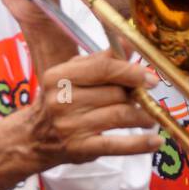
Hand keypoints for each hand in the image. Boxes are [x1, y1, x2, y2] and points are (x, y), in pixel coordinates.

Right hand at [13, 51, 161, 169]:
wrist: (33, 138)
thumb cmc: (59, 100)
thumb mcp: (71, 75)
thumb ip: (101, 60)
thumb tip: (130, 41)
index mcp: (60, 76)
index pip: (103, 69)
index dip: (131, 71)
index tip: (150, 77)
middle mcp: (62, 100)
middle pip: (115, 93)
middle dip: (137, 95)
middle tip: (147, 98)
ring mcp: (70, 125)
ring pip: (119, 116)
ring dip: (142, 116)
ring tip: (150, 117)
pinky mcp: (79, 148)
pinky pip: (115, 145)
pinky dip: (138, 144)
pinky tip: (154, 142)